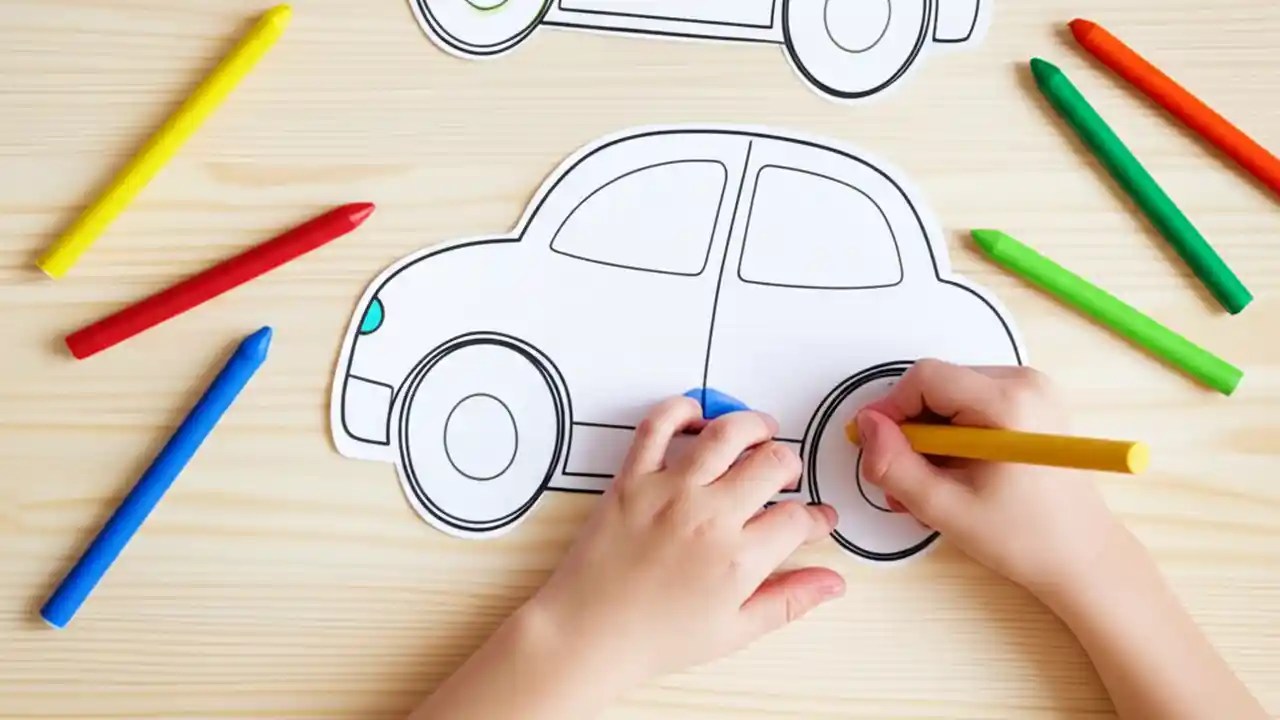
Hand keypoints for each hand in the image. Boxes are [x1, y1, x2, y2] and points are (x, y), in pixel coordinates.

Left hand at [524, 396, 842, 692]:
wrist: (588, 633)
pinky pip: (658, 425)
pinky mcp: (632, 479)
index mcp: (739, 558)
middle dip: (790, 466)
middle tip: (785, 476)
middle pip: (773, 464)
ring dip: (754, 425)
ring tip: (760, 432)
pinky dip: (680, 409)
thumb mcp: (734, 631)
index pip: (797, 519)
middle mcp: (709, 516)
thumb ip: (789, 601)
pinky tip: (697, 416)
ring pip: (727, 433)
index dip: (816, 518)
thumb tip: (833, 582)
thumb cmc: (656, 638)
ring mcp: (669, 492)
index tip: (816, 520)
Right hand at [855, 360, 1118, 602]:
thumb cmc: (1025, 538)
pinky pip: (971, 405)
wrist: (1083, 557)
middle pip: (937, 386)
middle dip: (911, 430)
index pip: (925, 378)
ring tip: (932, 485)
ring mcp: (1032, 390)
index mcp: (1009, 402)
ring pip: (949, 397)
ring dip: (929, 438)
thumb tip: (865, 427)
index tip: (878, 448)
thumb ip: (895, 466)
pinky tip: (955, 474)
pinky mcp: (1032, 403)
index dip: (891, 410)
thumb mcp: (945, 508)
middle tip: (904, 480)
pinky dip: (952, 436)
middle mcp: (1025, 383)